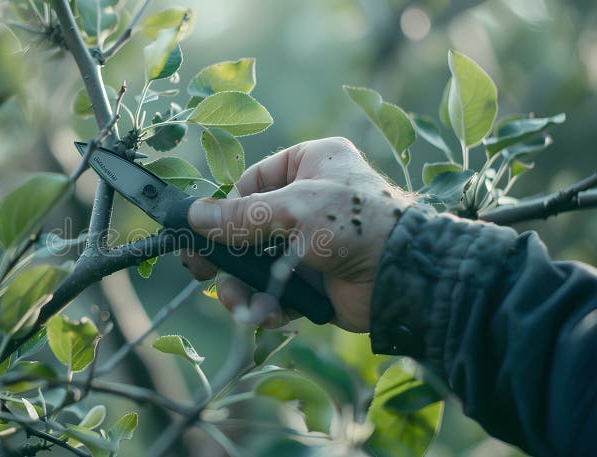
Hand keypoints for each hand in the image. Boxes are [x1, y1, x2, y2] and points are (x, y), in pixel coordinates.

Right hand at [180, 137, 412, 331]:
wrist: (405, 278)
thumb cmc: (356, 224)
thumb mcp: (295, 209)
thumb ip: (242, 216)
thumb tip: (192, 216)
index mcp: (311, 163)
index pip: (253, 181)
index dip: (227, 207)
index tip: (204, 232)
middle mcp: (309, 199)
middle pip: (249, 226)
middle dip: (228, 255)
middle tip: (201, 271)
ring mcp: (311, 242)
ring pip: (258, 263)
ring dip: (242, 286)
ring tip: (237, 304)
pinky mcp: (314, 279)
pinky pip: (276, 290)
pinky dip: (266, 304)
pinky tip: (263, 314)